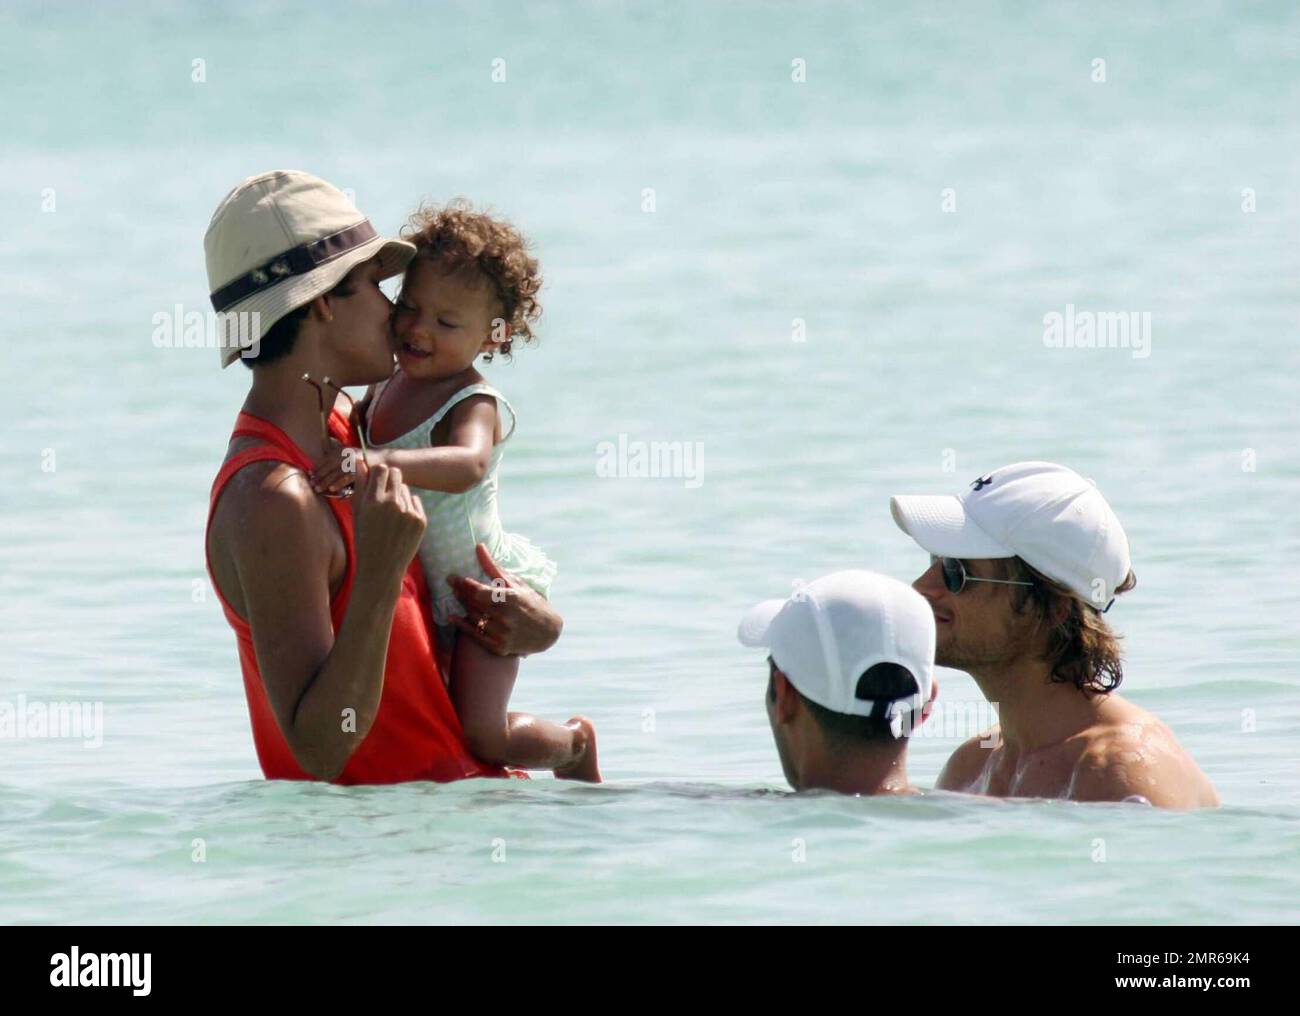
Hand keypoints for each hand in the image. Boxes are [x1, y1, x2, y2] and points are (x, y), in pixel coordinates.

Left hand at [309, 439, 370, 495]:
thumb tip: (321, 468)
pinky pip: (347, 478)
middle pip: (330, 466)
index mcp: (343, 451)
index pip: (327, 459)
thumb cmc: (364, 462)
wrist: (383, 461)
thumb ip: (337, 460)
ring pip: (336, 473)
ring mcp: (354, 462)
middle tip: (312, 484)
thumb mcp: (350, 457)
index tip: (310, 474)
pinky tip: (332, 489)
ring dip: (326, 481)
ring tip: (318, 488)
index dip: (318, 467)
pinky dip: (339, 483)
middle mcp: (348, 455)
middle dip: (319, 475)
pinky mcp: (360, 470)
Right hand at [351, 464, 425, 587]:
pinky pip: (415, 502)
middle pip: (396, 474)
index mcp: (373, 501)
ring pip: (405, 489)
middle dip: (390, 479)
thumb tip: (358, 460)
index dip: (378, 473)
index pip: (380, 469)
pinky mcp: (421, 520)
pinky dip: (409, 508)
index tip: (376, 480)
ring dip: (399, 496)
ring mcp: (409, 512)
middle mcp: (392, 504)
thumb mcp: (357, 512)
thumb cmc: (365, 538)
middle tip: (385, 493)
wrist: (381, 567)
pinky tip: (400, 524)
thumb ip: (360, 484)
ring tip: (390, 516)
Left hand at [449, 544, 562, 656]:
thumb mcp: (516, 583)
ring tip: (456, 595)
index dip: (463, 584)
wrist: (547, 632)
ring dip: (462, 605)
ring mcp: (502, 634)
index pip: (479, 592)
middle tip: (451, 583)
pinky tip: (453, 617)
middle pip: (473, 603)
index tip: (453, 577)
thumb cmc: (532, 602)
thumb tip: (478, 547)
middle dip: (460, 592)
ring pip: (473, 617)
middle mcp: (506, 618)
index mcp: (511, 599)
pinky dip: (462, 625)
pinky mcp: (499, 647)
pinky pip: (475, 635)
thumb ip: (494, 568)